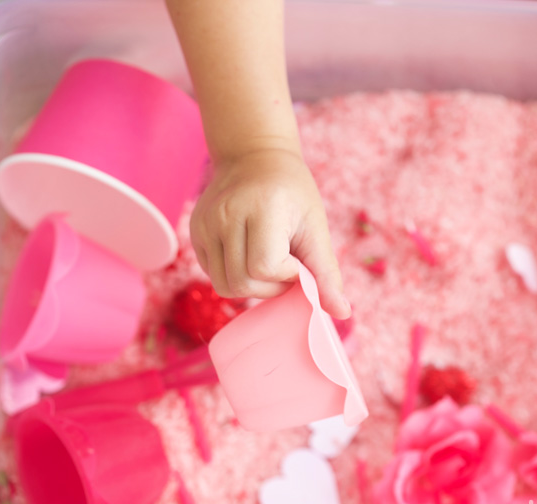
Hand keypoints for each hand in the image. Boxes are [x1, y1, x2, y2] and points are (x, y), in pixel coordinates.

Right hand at [190, 148, 350, 318]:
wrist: (254, 157)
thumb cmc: (292, 192)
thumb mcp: (316, 226)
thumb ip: (326, 272)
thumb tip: (342, 313)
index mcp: (261, 207)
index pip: (265, 268)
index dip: (286, 275)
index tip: (298, 260)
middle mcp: (225, 214)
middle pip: (242, 284)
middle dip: (271, 287)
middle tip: (286, 266)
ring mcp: (205, 224)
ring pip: (225, 286)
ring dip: (252, 286)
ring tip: (267, 261)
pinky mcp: (194, 233)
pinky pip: (214, 276)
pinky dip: (235, 276)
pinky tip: (248, 254)